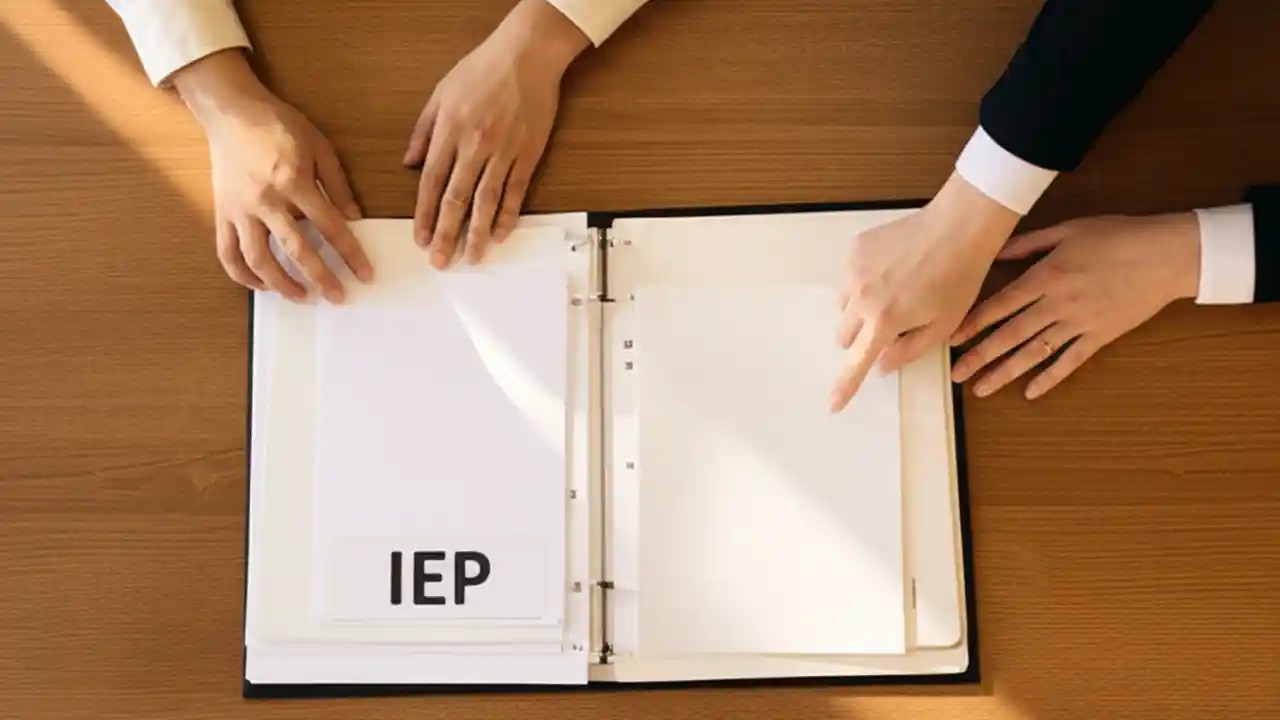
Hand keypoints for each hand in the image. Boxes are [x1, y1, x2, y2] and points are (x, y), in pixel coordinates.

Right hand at [174, 50, 371, 301]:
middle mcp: (265, 200)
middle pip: (296, 250)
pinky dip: (242, 275)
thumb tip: (355, 217)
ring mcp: (239, 210)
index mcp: (293, 181)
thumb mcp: (319, 145)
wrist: (231, 111)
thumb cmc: (279, 125)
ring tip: (302, 296)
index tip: (365, 275)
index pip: (330, 227)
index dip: (350, 254)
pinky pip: (227, 253)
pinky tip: (261, 285)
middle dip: (321, 277)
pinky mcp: (222, 213)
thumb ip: (337, 184)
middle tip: (338, 296)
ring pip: (258, 259)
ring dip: (281, 284)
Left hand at [404, 0, 589, 267]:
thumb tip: (409, 163)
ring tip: (471, 257)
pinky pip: (516, 191)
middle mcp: (474, 145)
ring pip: (486, 201)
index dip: (425, 214)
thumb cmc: (481, 70)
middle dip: (446, 234)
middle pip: (456, 199)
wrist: (526, 56)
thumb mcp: (441, 93)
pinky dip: (507, 215)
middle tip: (440, 261)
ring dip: (477, 233)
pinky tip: (500, 235)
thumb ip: (423, 130)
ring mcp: (503, 152)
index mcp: (449, 131)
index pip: (431, 182)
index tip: (420, 239)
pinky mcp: (528, 154)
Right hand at [830, 173, 1019, 410]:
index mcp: (886, 320)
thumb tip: (883, 365)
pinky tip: (890, 272)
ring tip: (891, 294)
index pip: (857, 361)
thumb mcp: (943, 324)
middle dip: (861, 336)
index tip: (833, 404)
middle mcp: (862, 297)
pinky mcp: (854, 250)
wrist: (957, 227)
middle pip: (843, 334)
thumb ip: (909, 350)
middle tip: (889, 325)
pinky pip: (848, 278)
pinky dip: (862, 283)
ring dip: (859, 309)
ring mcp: (854, 271)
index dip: (845, 385)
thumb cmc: (958, 278)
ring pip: (843, 306)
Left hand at [950, 212, 1199, 399]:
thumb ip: (1028, 243)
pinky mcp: (1101, 336)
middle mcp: (1059, 303)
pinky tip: (1030, 393)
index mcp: (1047, 276)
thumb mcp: (1068, 230)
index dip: (974, 323)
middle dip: (980, 356)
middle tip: (956, 374)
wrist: (1168, 255)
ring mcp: (1080, 323)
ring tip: (981, 388)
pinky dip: (1050, 378)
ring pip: (1036, 353)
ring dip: (1006, 372)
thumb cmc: (1119, 236)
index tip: (952, 339)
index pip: (1001, 305)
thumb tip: (994, 252)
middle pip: (1012, 334)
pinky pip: (1071, 361)